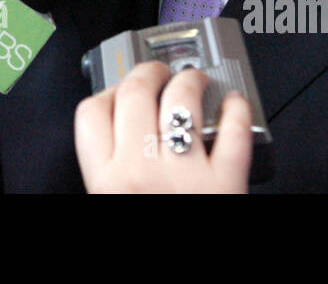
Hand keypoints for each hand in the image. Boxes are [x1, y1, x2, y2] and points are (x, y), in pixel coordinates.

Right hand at [75, 61, 251, 192]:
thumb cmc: (153, 255)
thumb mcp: (112, 207)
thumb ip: (110, 177)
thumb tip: (118, 136)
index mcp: (105, 183)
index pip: (91, 113)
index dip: (107, 92)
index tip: (120, 90)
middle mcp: (140, 172)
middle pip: (135, 93)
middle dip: (148, 72)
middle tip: (159, 72)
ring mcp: (184, 175)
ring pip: (181, 100)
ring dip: (190, 81)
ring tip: (196, 80)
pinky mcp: (226, 183)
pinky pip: (233, 132)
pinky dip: (236, 110)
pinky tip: (235, 105)